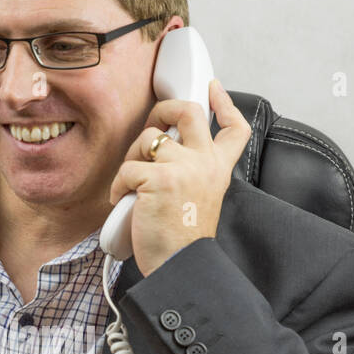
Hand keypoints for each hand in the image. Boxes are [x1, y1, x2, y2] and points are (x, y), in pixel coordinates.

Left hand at [108, 80, 251, 276]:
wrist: (179, 266)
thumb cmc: (182, 240)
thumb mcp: (201, 198)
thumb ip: (193, 171)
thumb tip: (165, 147)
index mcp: (219, 170)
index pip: (234, 128)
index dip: (225, 103)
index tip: (214, 88)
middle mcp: (206, 163)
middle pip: (189, 112)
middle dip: (164, 109)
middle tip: (154, 123)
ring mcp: (184, 167)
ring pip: (149, 138)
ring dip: (133, 157)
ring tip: (133, 183)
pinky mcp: (159, 178)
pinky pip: (128, 168)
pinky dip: (119, 186)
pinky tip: (125, 200)